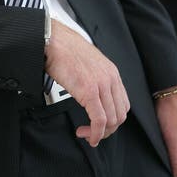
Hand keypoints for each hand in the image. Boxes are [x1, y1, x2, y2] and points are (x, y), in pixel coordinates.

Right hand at [45, 19, 129, 146]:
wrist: (54, 41)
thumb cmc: (65, 50)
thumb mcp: (89, 64)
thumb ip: (96, 78)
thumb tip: (93, 96)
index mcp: (112, 72)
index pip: (123, 104)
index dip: (113, 119)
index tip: (102, 124)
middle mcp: (110, 78)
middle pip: (119, 115)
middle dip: (107, 129)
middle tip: (94, 133)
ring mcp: (101, 85)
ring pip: (111, 120)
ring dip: (100, 133)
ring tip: (87, 133)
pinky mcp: (89, 91)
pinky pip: (98, 120)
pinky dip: (95, 133)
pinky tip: (87, 134)